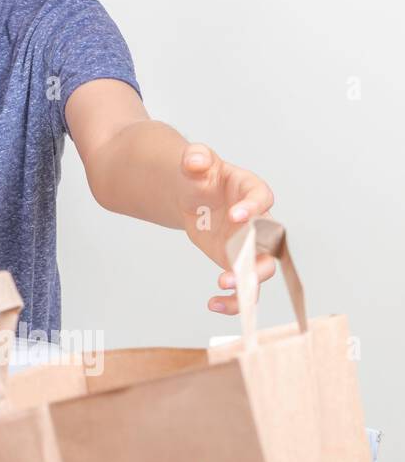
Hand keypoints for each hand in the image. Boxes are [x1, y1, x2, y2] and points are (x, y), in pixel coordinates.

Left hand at [176, 143, 276, 315]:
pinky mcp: (236, 261)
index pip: (261, 198)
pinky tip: (214, 303)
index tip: (237, 216)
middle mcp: (258, 220)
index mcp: (252, 190)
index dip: (254, 208)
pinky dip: (232, 298)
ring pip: (261, 269)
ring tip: (224, 287)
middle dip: (258, 257)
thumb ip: (196, 158)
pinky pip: (242, 284)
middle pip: (271, 242)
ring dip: (248, 283)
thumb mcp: (195, 162)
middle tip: (237, 266)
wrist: (191, 193)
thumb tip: (195, 159)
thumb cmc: (200, 175)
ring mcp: (250, 244)